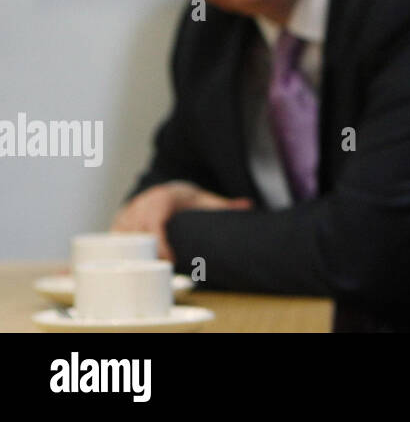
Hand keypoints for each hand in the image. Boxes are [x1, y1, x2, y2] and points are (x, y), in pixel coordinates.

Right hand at [111, 181, 252, 262]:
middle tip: (162, 269)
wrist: (168, 188)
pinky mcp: (118, 222)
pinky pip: (113, 239)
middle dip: (147, 253)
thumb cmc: (187, 199)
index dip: (160, 243)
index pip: (155, 222)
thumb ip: (224, 205)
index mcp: (162, 198)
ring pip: (123, 237)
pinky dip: (120, 251)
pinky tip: (129, 264)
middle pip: (137, 233)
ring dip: (133, 254)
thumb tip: (248, 205)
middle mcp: (141, 204)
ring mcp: (127, 212)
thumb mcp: (205, 200)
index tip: (171, 260)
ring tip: (148, 269)